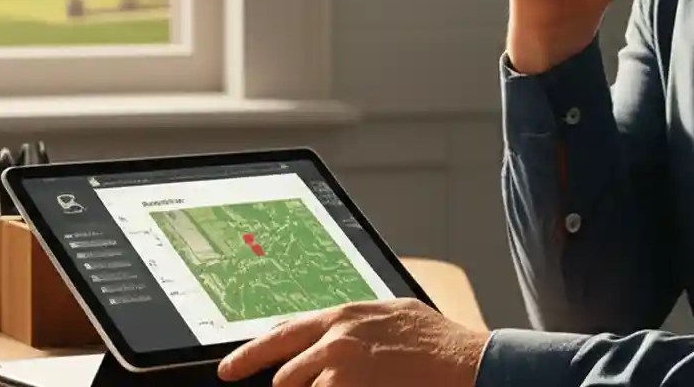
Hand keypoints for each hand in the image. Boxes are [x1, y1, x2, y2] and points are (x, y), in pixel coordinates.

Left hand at [217, 299, 488, 386]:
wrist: (463, 362)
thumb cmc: (437, 341)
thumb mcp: (392, 313)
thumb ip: (355, 321)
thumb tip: (329, 329)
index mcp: (344, 314)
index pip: (282, 332)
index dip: (250, 353)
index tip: (229, 369)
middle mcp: (336, 337)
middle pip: (286, 373)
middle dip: (299, 386)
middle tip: (322, 386)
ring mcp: (340, 367)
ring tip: (362, 384)